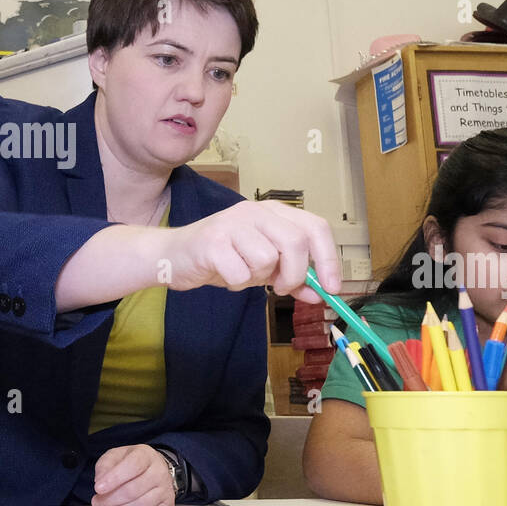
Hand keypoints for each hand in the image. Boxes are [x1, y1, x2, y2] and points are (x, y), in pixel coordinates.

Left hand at [92, 445, 175, 505]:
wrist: (155, 469)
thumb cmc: (132, 464)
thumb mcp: (115, 457)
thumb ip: (105, 465)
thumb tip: (100, 481)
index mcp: (146, 455)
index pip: (133, 466)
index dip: (114, 478)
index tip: (98, 488)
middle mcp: (159, 471)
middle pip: (134, 489)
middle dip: (110, 499)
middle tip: (97, 502)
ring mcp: (166, 488)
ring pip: (140, 505)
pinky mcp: (167, 504)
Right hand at [163, 200, 341, 300]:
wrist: (175, 256)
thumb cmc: (225, 258)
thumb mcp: (265, 268)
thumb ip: (294, 278)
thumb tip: (321, 294)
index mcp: (275, 213)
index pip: (316, 227)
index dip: (328, 259)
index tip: (331, 288)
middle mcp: (256, 211)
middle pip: (296, 243)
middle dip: (294, 275)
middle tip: (280, 288)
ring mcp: (233, 223)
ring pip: (268, 259)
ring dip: (258, 278)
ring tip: (242, 273)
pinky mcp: (213, 241)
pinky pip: (240, 272)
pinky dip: (236, 283)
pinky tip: (224, 275)